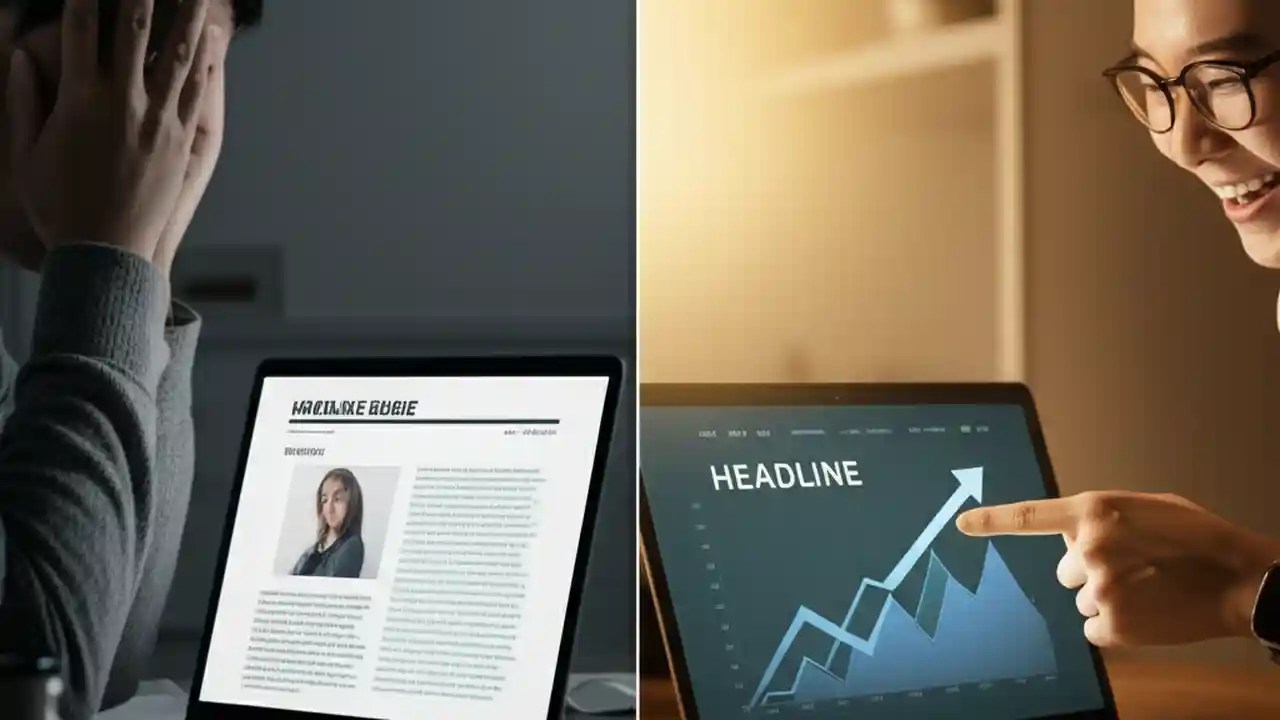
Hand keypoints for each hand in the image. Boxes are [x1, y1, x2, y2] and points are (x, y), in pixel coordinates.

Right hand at [7, 0, 221, 260]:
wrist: (108, 252)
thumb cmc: (59, 206)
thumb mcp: (26, 154)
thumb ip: (22, 100)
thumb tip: (23, 54)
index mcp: (79, 101)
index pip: (80, 29)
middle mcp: (123, 104)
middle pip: (135, 31)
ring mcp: (158, 122)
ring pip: (176, 56)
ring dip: (185, 15)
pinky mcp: (181, 141)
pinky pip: (195, 92)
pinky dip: (202, 61)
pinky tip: (208, 38)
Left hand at [956, 491, 1279, 646]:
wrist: (1238, 580)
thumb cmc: (1196, 539)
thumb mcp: (1147, 508)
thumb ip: (1103, 518)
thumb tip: (1076, 533)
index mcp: (1093, 510)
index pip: (1029, 516)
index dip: (991, 521)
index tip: (960, 524)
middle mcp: (1088, 547)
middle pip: (1065, 570)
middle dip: (1092, 571)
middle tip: (1134, 569)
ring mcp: (1098, 588)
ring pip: (1083, 600)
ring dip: (1109, 598)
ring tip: (1149, 588)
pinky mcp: (1111, 624)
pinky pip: (1094, 628)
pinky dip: (1116, 625)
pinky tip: (1147, 612)